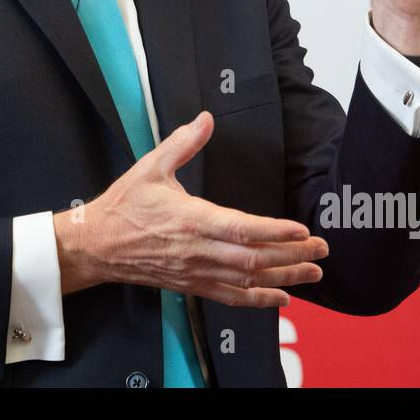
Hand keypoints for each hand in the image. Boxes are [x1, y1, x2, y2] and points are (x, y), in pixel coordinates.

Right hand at [52, 111, 327, 307]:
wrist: (97, 245)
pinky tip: (282, 299)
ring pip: (248, 281)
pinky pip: (230, 298)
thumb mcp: (150, 166)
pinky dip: (258, 300)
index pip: (241, 229)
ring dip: (284, 279)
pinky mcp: (192, 285)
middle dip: (292, 256)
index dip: (274, 232)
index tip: (302, 230)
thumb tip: (206, 119)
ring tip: (313, 273)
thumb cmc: (123, 205)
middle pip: (254, 259)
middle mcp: (198, 250)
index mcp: (192, 219)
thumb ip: (182, 143)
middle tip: (322, 250)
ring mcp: (196, 272)